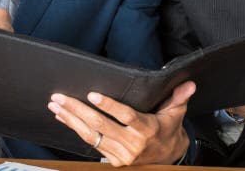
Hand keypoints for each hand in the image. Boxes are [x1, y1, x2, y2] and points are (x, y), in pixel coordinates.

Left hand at [48, 81, 194, 165]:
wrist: (167, 159)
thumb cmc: (168, 129)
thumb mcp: (176, 114)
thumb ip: (179, 98)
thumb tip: (188, 84)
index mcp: (147, 129)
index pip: (126, 116)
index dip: (109, 106)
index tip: (92, 95)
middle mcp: (132, 144)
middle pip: (101, 125)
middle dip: (78, 110)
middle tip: (61, 96)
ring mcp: (121, 154)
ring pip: (91, 135)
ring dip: (71, 119)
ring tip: (56, 105)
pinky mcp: (113, 160)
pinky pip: (90, 143)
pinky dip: (75, 129)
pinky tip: (63, 117)